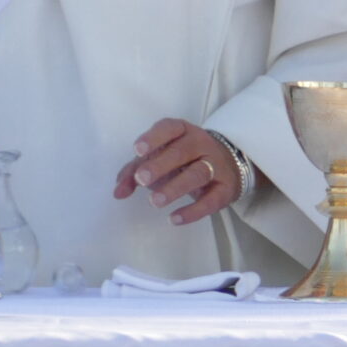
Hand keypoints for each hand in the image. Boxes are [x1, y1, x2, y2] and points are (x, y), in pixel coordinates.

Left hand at [114, 118, 246, 225]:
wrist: (229, 165)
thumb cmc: (184, 160)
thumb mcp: (158, 158)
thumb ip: (133, 172)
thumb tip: (117, 192)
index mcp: (182, 132)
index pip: (170, 128)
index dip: (154, 137)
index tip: (137, 150)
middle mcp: (201, 144)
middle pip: (182, 151)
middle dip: (160, 165)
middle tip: (141, 179)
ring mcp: (216, 165)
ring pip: (198, 173)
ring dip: (176, 187)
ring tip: (155, 201)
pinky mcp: (225, 189)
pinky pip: (211, 200)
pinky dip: (193, 211)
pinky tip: (175, 219)